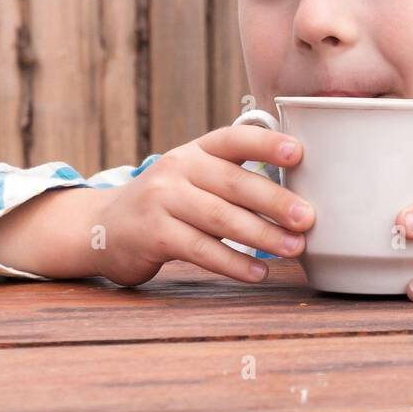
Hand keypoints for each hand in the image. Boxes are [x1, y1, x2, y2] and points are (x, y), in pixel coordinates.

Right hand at [90, 126, 315, 286]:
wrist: (104, 227)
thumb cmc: (169, 203)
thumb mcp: (194, 178)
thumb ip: (234, 178)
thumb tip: (297, 195)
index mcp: (197, 149)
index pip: (234, 139)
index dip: (267, 144)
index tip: (299, 153)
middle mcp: (178, 168)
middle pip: (233, 183)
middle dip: (275, 201)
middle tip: (308, 217)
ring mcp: (162, 200)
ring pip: (220, 218)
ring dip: (262, 235)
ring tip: (295, 248)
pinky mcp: (153, 234)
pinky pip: (201, 249)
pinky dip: (233, 263)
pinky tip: (258, 272)